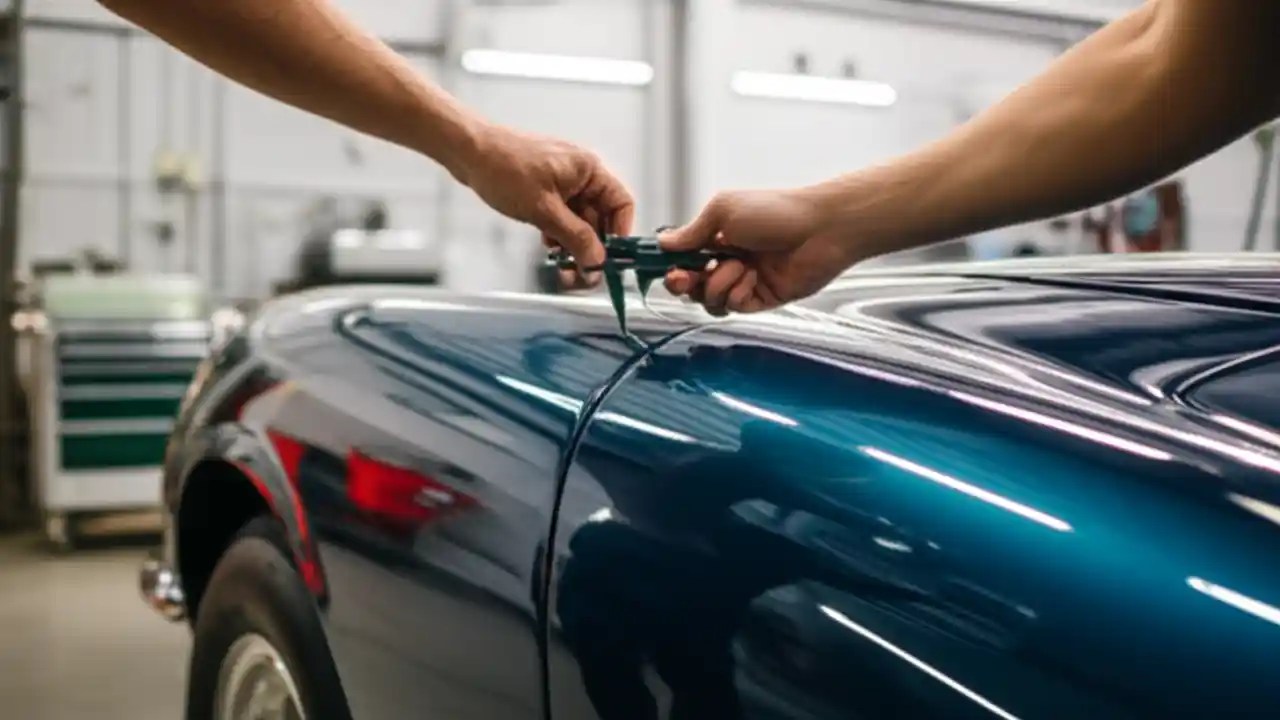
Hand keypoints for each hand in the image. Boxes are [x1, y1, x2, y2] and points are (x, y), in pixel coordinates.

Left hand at [458, 123, 633, 276]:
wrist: (468, 151)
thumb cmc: (504, 169)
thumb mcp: (544, 210)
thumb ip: (575, 237)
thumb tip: (597, 260)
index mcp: (589, 170)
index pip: (621, 204)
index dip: (620, 233)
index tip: (610, 259)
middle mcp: (580, 175)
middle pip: (600, 217)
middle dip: (593, 247)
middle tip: (584, 274)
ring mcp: (562, 182)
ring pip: (580, 221)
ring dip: (574, 245)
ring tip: (565, 269)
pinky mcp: (545, 190)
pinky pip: (562, 217)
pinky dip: (559, 235)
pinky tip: (550, 250)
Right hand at [661, 189, 855, 314]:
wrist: (820, 230)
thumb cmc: (776, 212)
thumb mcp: (724, 211)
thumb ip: (692, 231)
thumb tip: (663, 242)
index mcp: (717, 235)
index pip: (683, 257)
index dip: (671, 265)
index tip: (666, 268)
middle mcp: (729, 259)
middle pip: (692, 284)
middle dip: (684, 282)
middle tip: (685, 277)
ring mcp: (745, 280)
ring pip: (711, 299)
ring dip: (718, 285)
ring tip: (739, 267)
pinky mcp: (762, 299)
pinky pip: (735, 306)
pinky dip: (739, 294)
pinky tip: (753, 278)